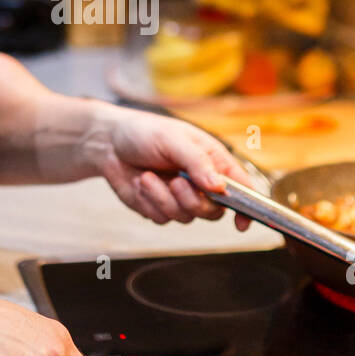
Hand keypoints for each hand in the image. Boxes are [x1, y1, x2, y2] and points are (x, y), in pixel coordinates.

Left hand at [92, 106, 264, 229]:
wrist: (108, 143)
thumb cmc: (144, 132)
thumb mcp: (173, 140)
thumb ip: (198, 162)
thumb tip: (220, 187)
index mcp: (212, 161)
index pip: (240, 188)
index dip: (246, 207)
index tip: (242, 223)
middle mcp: (200, 182)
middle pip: (213, 210)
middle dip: (192, 201)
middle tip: (175, 182)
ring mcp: (179, 197)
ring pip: (186, 217)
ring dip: (164, 198)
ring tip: (148, 176)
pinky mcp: (159, 207)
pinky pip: (162, 218)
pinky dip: (149, 202)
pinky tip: (141, 183)